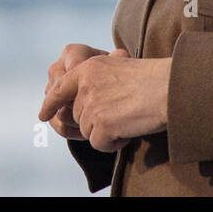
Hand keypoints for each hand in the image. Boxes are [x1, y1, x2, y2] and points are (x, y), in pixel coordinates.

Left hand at [38, 49, 171, 152]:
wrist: (170, 88)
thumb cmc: (154, 78)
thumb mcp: (120, 67)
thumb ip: (99, 79)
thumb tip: (86, 100)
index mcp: (89, 68)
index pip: (61, 87)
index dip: (50, 103)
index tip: (43, 115)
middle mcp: (85, 85)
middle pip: (79, 116)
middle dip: (98, 120)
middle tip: (123, 113)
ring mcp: (91, 105)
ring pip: (89, 132)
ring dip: (107, 132)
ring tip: (129, 118)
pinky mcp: (100, 125)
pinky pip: (99, 144)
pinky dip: (113, 144)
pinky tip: (128, 131)